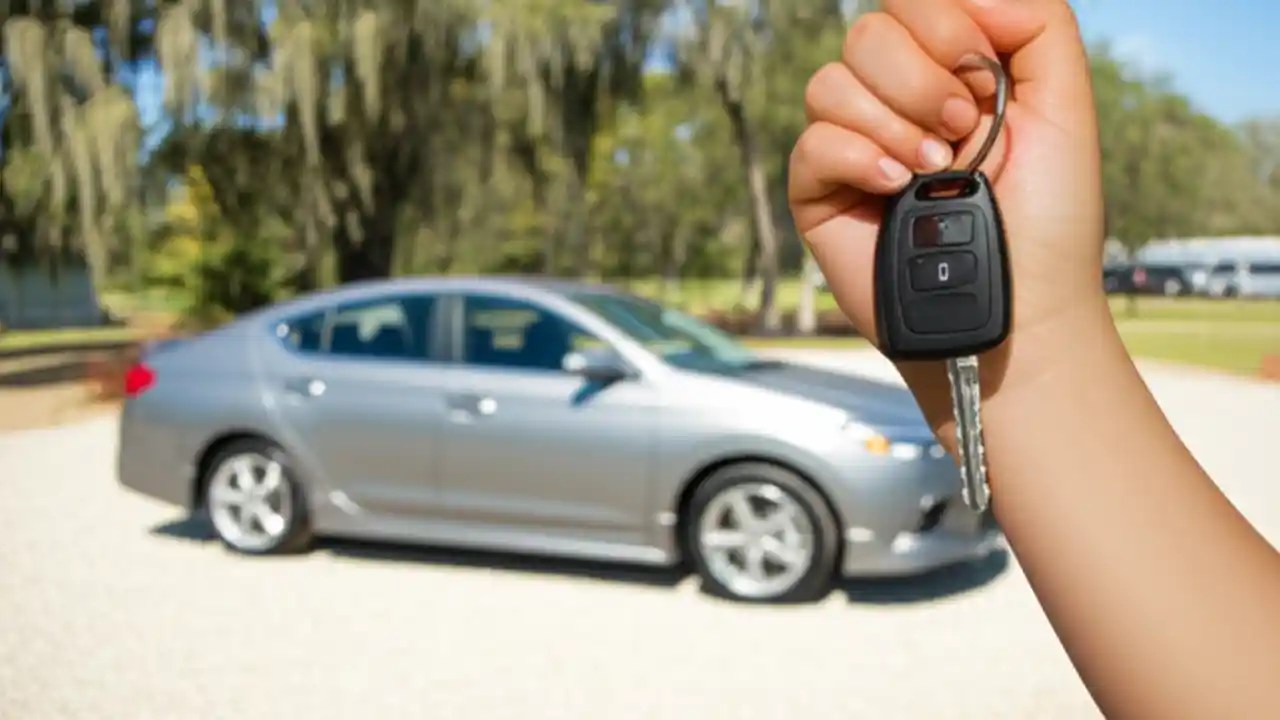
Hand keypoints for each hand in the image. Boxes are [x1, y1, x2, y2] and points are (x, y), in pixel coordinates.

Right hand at [789, 0, 1107, 453]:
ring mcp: (853, 146)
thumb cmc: (1048, 218)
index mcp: (947, 71)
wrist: (1019, 305)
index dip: (943, 27)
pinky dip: (857, 157)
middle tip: (961, 132)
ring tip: (932, 171)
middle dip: (922, 81)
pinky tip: (894, 187)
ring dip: (893, 124)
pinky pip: (812, 141)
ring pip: (831, 83)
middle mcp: (894, 101)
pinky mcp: (820, 192)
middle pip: (867, 34)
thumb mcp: (1066, 103)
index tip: (982, 81)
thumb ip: (1034, 23)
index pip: (911, 3)